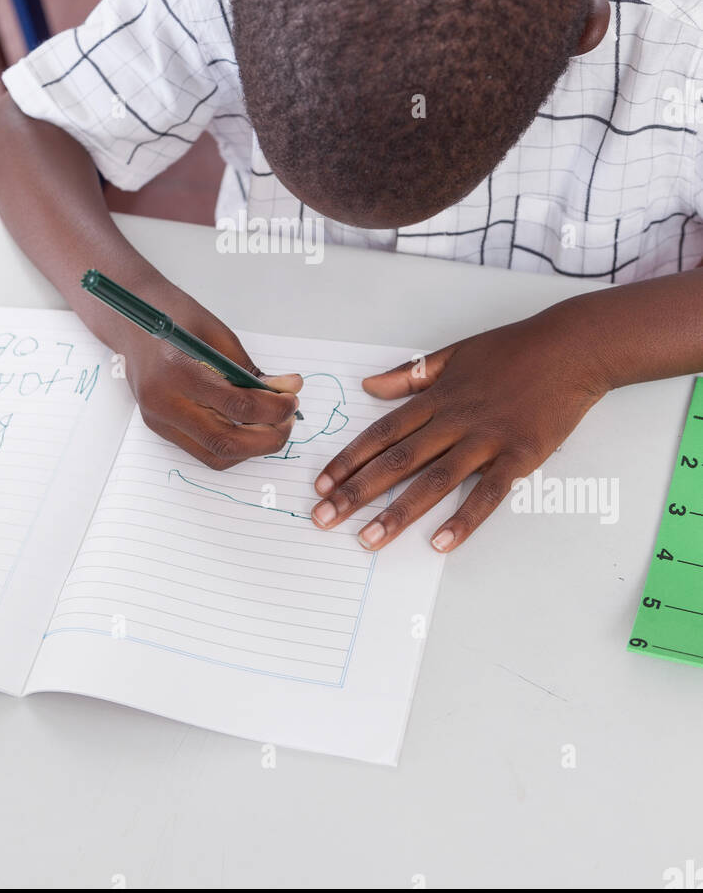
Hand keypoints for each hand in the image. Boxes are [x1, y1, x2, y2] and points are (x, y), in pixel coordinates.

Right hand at [123, 280, 301, 468]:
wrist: (128, 320)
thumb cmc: (173, 317)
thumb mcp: (217, 334)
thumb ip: (249, 368)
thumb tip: (285, 392)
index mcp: (178, 371)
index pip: (238, 407)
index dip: (274, 408)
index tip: (293, 398)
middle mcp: (164, 403)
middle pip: (226, 442)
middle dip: (267, 438)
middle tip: (289, 421)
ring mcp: (158, 419)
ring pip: (215, 455)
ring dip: (252, 448)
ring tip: (274, 425)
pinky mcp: (159, 427)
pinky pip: (202, 450)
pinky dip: (232, 446)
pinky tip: (249, 428)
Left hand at [311, 305, 609, 551]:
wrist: (571, 348)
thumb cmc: (514, 350)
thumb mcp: (453, 354)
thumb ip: (409, 374)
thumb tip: (369, 385)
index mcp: (436, 397)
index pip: (382, 433)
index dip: (349, 459)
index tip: (322, 483)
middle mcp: (455, 420)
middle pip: (397, 461)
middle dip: (356, 491)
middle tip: (325, 518)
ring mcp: (487, 439)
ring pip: (434, 480)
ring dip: (398, 512)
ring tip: (369, 539)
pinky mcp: (520, 455)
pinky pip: (488, 494)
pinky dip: (465, 519)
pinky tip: (442, 543)